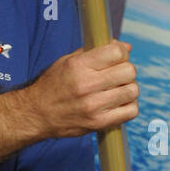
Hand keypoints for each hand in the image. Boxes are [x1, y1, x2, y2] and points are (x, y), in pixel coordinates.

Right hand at [21, 39, 138, 138]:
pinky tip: (118, 103)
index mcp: (78, 66)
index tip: (117, 57)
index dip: (122, 53)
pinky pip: (131, 112)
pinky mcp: (99, 123)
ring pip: (132, 91)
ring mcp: (94, 106)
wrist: (36, 114)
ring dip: (128, 89)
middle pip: (129, 71)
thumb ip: (96, 52)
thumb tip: (125, 47)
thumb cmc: (52, 85)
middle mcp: (86, 85)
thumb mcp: (67, 61)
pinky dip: (129, 106)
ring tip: (117, 90)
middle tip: (117, 75)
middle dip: (126, 71)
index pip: (116, 52)